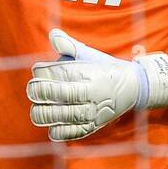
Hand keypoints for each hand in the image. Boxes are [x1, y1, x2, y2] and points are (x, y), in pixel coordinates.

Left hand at [27, 29, 167, 141]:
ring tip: (38, 109)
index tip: (38, 72)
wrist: (133, 87)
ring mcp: (90, 112)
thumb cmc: (103, 68)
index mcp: (86, 73)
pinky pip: (69, 133)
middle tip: (34, 91)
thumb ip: (68, 45)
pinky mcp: (92, 127)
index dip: (40, 74)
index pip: (54, 74)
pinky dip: (56, 131)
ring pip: (59, 116)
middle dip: (38, 93)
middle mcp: (88, 93)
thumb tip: (52, 34)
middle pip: (55, 95)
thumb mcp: (88, 54)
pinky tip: (51, 124)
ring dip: (43, 113)